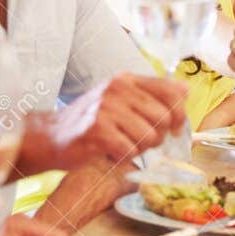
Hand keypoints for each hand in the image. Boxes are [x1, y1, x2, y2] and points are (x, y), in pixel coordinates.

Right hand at [24, 74, 187, 169]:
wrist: (49, 137)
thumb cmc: (90, 122)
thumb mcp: (120, 100)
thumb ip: (152, 94)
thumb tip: (185, 90)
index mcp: (126, 79)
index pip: (171, 92)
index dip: (180, 114)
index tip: (176, 128)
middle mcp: (117, 89)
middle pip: (164, 118)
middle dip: (158, 136)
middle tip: (140, 141)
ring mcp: (106, 108)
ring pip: (150, 137)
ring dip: (140, 148)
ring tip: (122, 144)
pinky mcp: (97, 130)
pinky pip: (130, 150)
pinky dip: (124, 156)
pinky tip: (111, 151)